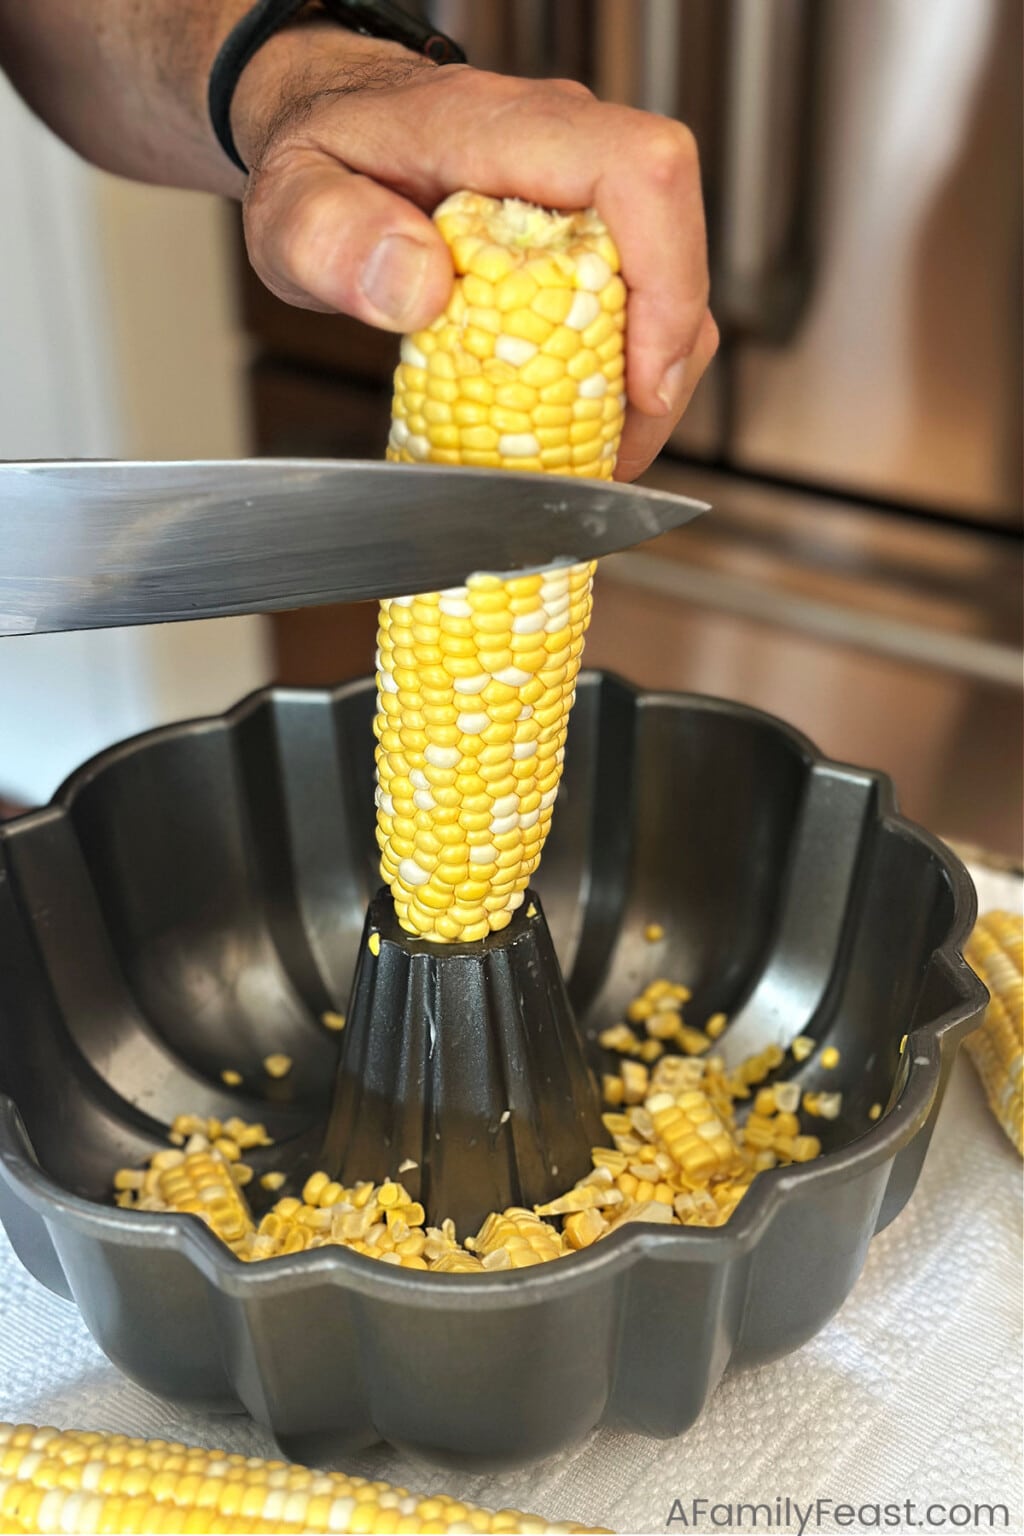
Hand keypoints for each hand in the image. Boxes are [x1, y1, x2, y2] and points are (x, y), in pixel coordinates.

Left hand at [233, 28, 717, 479]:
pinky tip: (582, 425)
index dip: (668, 280)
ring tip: (597, 457)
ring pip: (664, 289)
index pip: (638, 171)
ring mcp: (581, 196)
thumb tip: (416, 287)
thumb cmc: (316, 157)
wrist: (325, 127)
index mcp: (504, 126)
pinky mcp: (582, 239)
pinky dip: (620, 375)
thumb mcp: (291, 202)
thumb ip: (333, 236)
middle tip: (611, 457)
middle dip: (659, 369)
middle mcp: (563, 151)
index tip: (643, 382)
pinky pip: (633, 304)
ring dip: (645, 385)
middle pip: (672, 250)